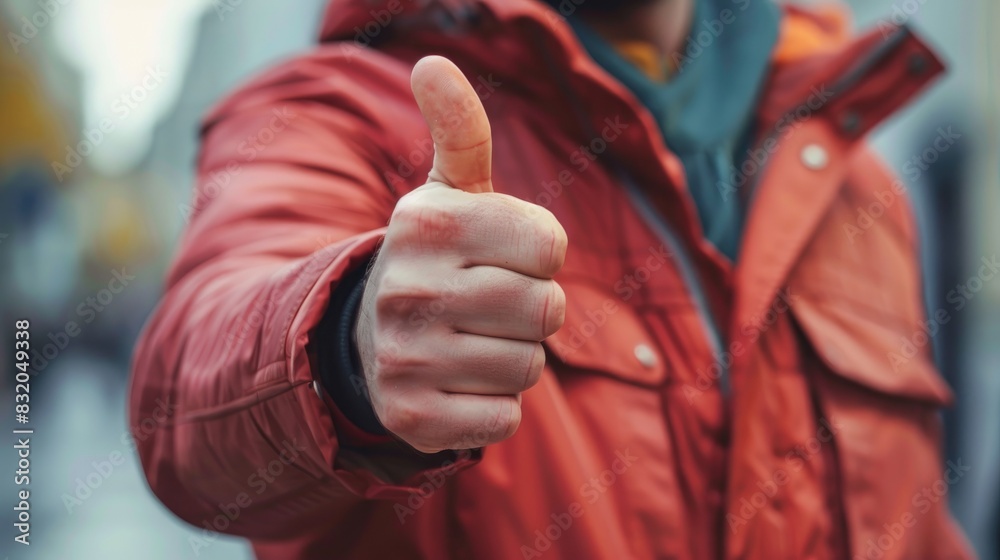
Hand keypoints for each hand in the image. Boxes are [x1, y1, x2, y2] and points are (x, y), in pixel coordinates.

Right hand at [354, 56, 567, 453]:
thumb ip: (460, 130)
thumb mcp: (448, 192)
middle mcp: (408, 288)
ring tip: (472, 340)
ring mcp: (406, 356)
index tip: (503, 255)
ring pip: (528, 367)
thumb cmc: (437, 258)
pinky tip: (459, 381)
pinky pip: (504, 417)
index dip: (540, 255)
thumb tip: (432, 61)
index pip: (550, 247)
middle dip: (534, 310)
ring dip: (515, 358)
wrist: (368, 336)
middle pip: (547, 310)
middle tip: (491, 304)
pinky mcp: (411, 416)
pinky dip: (495, 403)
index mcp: (428, 222)